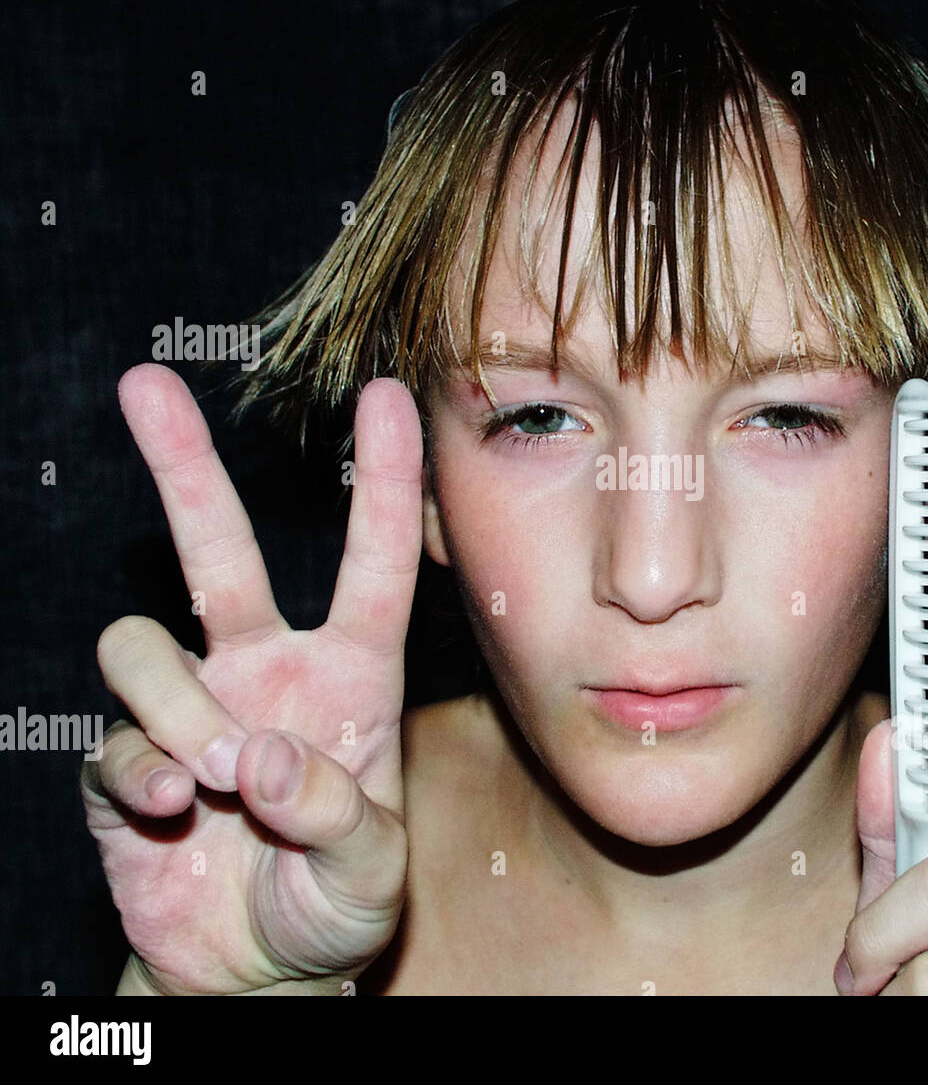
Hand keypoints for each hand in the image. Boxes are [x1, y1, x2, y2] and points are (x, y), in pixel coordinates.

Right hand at [83, 363, 423, 994]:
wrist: (260, 972)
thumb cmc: (335, 905)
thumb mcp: (371, 873)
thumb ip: (341, 818)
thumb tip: (266, 755)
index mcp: (349, 677)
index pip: (372, 562)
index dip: (384, 478)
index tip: (386, 393)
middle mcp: (264, 671)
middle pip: (217, 548)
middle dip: (183, 467)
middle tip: (145, 385)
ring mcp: (192, 710)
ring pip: (143, 646)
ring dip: (180, 709)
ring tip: (222, 779)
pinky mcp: (127, 765)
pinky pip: (113, 737)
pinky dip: (142, 769)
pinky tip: (176, 810)